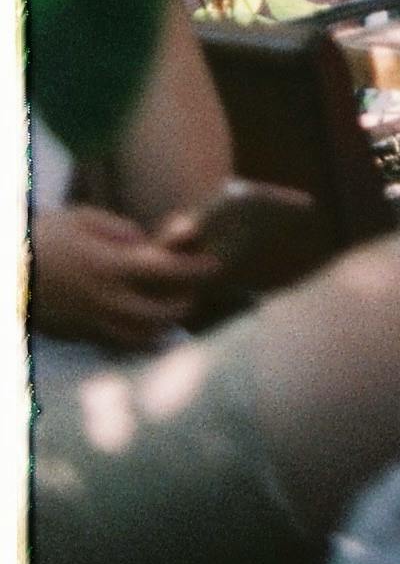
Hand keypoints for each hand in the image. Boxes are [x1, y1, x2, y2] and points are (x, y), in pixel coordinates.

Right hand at [31, 204, 220, 351]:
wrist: (8, 274)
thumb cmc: (42, 238)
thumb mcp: (80, 219)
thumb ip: (117, 230)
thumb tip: (145, 241)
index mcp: (108, 265)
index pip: (164, 270)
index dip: (194, 268)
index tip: (214, 263)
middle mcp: (103, 299)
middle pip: (158, 312)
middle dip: (184, 302)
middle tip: (195, 290)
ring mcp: (89, 322)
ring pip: (139, 336)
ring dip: (164, 326)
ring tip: (175, 311)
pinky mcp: (77, 336)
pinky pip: (115, 344)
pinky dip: (137, 341)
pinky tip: (147, 333)